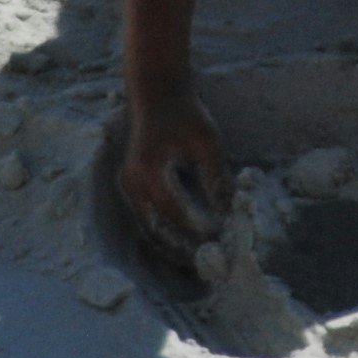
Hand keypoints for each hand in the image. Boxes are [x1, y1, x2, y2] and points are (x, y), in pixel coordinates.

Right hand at [116, 93, 232, 261]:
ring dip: (170, 245)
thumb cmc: (185, 115)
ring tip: (196, 259)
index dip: (198, 230)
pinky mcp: (130, 186)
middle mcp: (133, 183)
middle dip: (181, 249)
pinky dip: (162, 233)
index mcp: (150, 171)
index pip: (176, 212)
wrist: (156, 94)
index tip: (220, 241)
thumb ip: (216, 177)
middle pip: (156, 229)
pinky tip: (182, 242)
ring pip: (147, 228)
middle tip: (207, 263)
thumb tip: (230, 212)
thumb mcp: (207, 142)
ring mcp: (127, 186)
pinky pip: (144, 218)